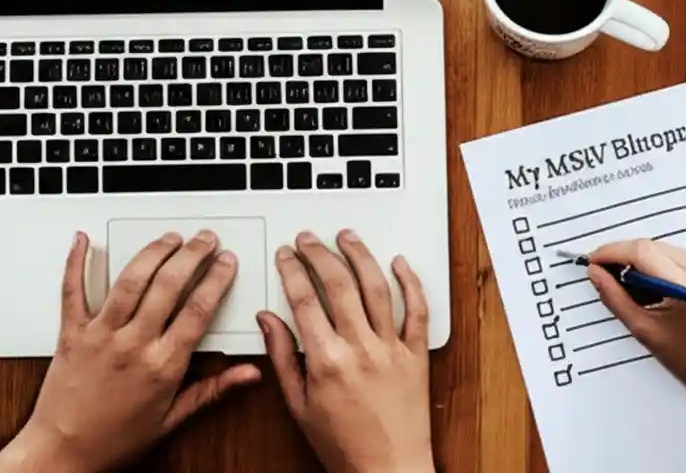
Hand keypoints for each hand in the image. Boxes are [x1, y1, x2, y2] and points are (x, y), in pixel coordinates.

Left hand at [0, 230, 260, 472]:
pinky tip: (84, 240)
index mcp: (162, 366)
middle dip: (192, 255)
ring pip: (130, 281)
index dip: (216, 279)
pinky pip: (73, 290)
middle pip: (169, 285)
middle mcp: (133, 345)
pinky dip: (76, 262)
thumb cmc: (114, 440)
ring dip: (153, 252)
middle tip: (205, 239)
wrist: (63, 453)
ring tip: (169, 238)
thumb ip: (213, 390)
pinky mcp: (71, 333)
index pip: (198, 310)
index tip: (226, 262)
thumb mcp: (173, 419)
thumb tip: (250, 374)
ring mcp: (100, 335)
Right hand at [259, 231, 432, 472]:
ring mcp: (392, 349)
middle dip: (320, 253)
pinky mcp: (417, 355)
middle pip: (339, 283)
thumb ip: (283, 358)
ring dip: (360, 256)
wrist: (389, 470)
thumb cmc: (343, 446)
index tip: (286, 255)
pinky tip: (399, 262)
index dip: (292, 270)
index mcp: (326, 361)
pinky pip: (417, 310)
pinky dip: (410, 282)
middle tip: (309, 239)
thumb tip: (268, 320)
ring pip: (377, 287)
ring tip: (347, 237)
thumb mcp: (298, 406)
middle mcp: (360, 348)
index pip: (305, 299)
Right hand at [587, 239, 685, 415]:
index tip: (596, 261)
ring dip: (651, 265)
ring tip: (644, 294)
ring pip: (672, 252)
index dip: (613, 252)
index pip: (642, 251)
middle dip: (629, 259)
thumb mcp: (648, 333)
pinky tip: (670, 294)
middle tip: (611, 278)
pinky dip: (673, 270)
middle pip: (656, 247)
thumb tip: (597, 274)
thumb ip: (617, 299)